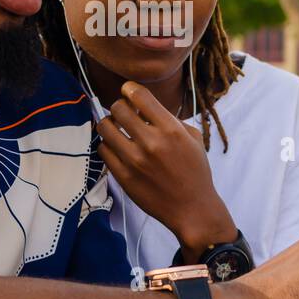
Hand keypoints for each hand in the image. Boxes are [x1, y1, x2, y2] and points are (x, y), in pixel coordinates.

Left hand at [97, 81, 236, 262]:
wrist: (192, 209)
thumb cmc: (195, 171)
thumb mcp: (193, 138)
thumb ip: (170, 119)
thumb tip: (145, 106)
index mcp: (171, 129)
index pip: (138, 95)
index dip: (130, 89)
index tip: (130, 92)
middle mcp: (150, 142)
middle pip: (118, 108)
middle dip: (121, 106)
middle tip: (125, 113)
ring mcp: (134, 161)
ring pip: (105, 127)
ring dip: (110, 124)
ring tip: (118, 129)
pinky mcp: (123, 176)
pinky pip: (103, 150)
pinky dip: (108, 144)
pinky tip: (117, 147)